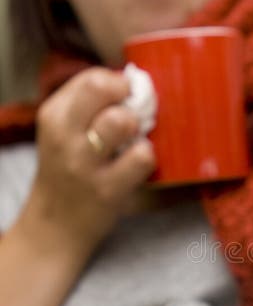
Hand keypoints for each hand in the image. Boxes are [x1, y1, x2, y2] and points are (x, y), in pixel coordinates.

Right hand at [26, 67, 155, 254]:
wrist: (55, 227)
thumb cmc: (66, 173)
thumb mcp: (62, 133)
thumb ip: (88, 107)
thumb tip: (133, 83)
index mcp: (53, 116)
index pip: (92, 78)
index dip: (117, 83)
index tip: (123, 98)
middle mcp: (64, 136)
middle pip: (102, 89)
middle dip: (127, 97)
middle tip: (132, 115)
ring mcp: (84, 164)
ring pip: (122, 121)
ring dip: (138, 128)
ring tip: (131, 142)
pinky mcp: (108, 189)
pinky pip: (142, 157)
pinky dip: (147, 157)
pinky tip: (136, 164)